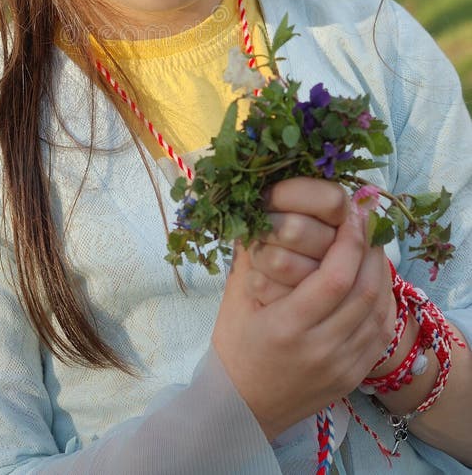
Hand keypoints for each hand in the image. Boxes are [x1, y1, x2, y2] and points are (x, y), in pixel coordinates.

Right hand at [213, 195, 395, 439]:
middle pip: (365, 292)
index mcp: (286, 326)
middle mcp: (320, 350)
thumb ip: (253, 254)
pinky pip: (380, 333)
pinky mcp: (353, 378)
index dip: (350, 241)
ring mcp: (341, 368)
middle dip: (371, 249)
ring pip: (379, 312)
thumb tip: (269, 208)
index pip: (335, 278)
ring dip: (381, 273)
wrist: (241, 408)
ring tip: (373, 244)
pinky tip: (373, 279)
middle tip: (367, 220)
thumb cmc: (233, 346)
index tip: (351, 212)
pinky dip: (383, 301)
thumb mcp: (234, 298)